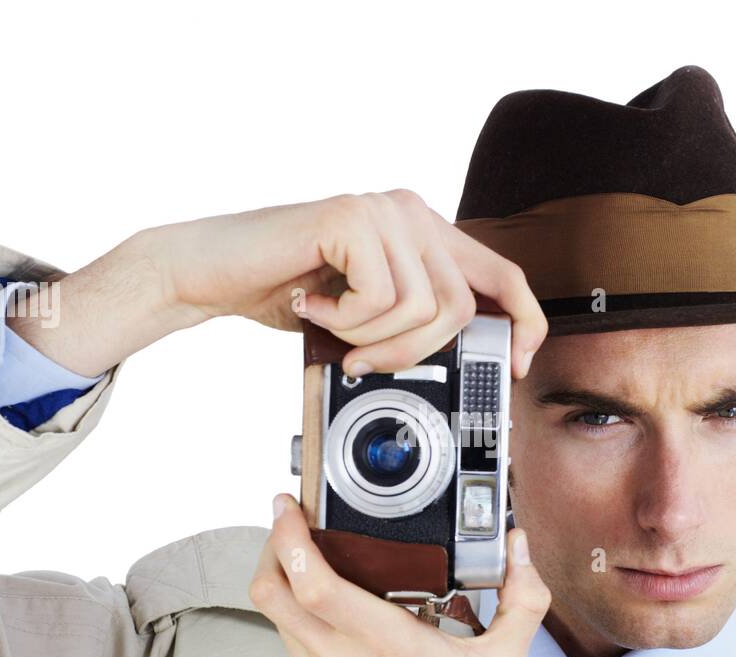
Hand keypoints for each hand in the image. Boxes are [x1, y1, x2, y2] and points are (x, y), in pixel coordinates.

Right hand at [133, 189, 547, 378]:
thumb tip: (464, 364)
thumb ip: (414, 321)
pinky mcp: (353, 218)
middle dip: (415, 353)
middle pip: (461, 308)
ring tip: (331, 325)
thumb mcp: (366, 315)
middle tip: (364, 359)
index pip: (504, 275)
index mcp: (424, 232)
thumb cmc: (285, 292)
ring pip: (423, 309)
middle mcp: (412, 212)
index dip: (525, 324)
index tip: (516, 366)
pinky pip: (380, 299)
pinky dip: (343, 321)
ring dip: (372, 339)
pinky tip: (310, 305)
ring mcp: (384, 211)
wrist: (210, 271)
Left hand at [248, 494, 550, 656]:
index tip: (286, 509)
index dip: (286, 535)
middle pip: (272, 593)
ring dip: (300, 611)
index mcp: (384, 643)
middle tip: (289, 538)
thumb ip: (519, 596)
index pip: (310, 578)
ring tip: (337, 613)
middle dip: (273, 554)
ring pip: (284, 632)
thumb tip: (519, 548)